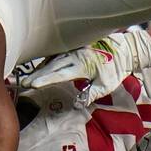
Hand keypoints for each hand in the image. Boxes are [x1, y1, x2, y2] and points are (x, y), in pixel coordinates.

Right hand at [21, 28, 150, 104]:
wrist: (126, 49)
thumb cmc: (116, 68)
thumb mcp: (107, 85)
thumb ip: (91, 94)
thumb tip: (77, 104)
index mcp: (83, 65)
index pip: (60, 73)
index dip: (45, 79)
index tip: (33, 84)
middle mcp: (76, 55)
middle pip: (52, 66)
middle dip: (38, 74)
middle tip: (25, 83)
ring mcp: (75, 49)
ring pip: (54, 58)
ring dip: (41, 67)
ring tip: (30, 77)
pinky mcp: (76, 47)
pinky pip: (59, 53)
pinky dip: (49, 60)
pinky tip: (42, 67)